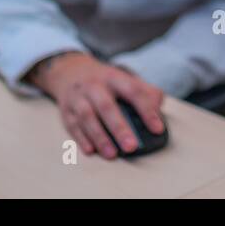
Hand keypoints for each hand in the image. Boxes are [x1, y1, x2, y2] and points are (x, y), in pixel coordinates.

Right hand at [27, 52, 164, 159]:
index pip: (133, 91)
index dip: (146, 110)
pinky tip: (91, 151)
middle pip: (106, 106)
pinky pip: (72, 125)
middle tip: (131, 146)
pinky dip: (81, 139)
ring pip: (87, 117)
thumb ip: (145, 92)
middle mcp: (94, 86)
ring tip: (112, 154)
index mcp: (114, 77)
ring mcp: (78, 97)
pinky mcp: (66, 110)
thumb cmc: (105, 81)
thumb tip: (158, 109)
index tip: (157, 129)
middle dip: (119, 127)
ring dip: (100, 137)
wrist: (71, 70)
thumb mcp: (125, 79)